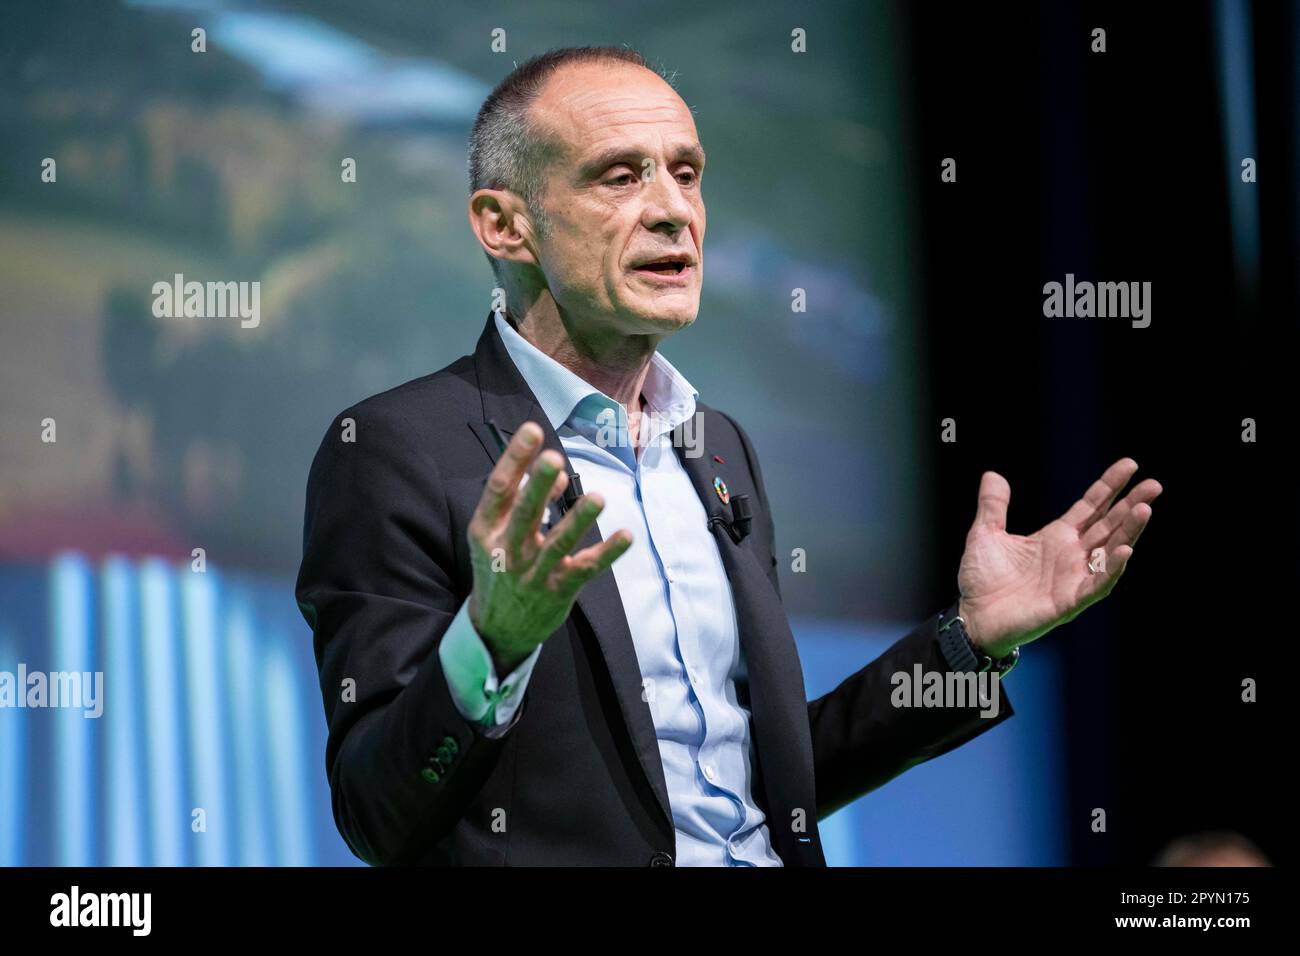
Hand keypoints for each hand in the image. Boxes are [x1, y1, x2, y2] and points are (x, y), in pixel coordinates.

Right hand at [467, 421, 633, 673]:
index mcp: (486, 530)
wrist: (498, 629)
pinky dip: (606, 554)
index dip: (514, 460)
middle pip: (524, 515)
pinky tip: (626, 536)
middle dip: (539, 488)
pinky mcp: (558, 591)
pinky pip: (585, 569)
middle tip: (554, 459)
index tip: (532, 431)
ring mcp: (533, 574)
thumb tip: (558, 472)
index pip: (499, 489)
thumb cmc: (499, 568)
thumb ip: (521, 502)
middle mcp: (507, 551)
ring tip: (598, 498)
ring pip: (557, 544)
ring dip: (578, 521)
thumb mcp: (495, 535)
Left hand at [956, 458, 1160, 657]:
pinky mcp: (1070, 602)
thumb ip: (993, 506)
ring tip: (1145, 509)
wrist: (973, 618)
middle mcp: (1071, 554)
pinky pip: (1098, 584)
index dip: (1109, 486)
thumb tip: (992, 475)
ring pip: (1111, 551)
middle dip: (1132, 504)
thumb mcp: (985, 534)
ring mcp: (1074, 578)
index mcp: (1056, 536)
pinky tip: (1126, 550)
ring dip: (1129, 531)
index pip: (1091, 506)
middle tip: (1155, 484)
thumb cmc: (981, 579)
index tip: (1130, 464)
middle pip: (1109, 525)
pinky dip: (1113, 568)